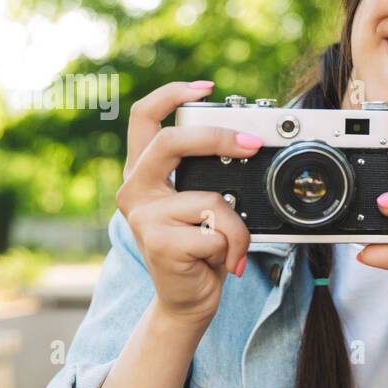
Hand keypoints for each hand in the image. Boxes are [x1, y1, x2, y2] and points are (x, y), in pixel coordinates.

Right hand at [115, 80, 258, 328]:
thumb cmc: (199, 248)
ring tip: (229, 246)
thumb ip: (206, 176)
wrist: (187, 301)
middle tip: (253, 144)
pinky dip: (233, 248)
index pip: (144, 118)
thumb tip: (244, 143)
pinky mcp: (160, 244)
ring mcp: (144, 218)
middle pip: (171, 142)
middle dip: (218, 136)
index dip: (172, 94)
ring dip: (237, 227)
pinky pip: (218, 232)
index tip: (206, 87)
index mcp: (143, 173)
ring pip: (213, 200)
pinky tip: (219, 262)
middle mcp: (135, 191)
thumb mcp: (200, 204)